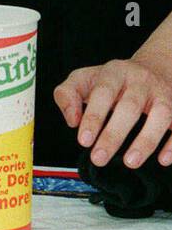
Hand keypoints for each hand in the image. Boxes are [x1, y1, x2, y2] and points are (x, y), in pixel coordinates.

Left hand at [54, 59, 171, 167]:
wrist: (154, 66)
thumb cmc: (112, 81)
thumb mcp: (84, 79)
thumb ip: (67, 94)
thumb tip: (72, 120)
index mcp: (114, 72)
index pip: (103, 92)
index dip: (93, 116)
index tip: (83, 140)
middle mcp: (141, 80)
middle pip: (130, 106)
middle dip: (114, 134)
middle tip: (98, 158)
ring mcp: (163, 93)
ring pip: (161, 114)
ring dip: (146, 139)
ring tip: (130, 163)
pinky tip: (162, 160)